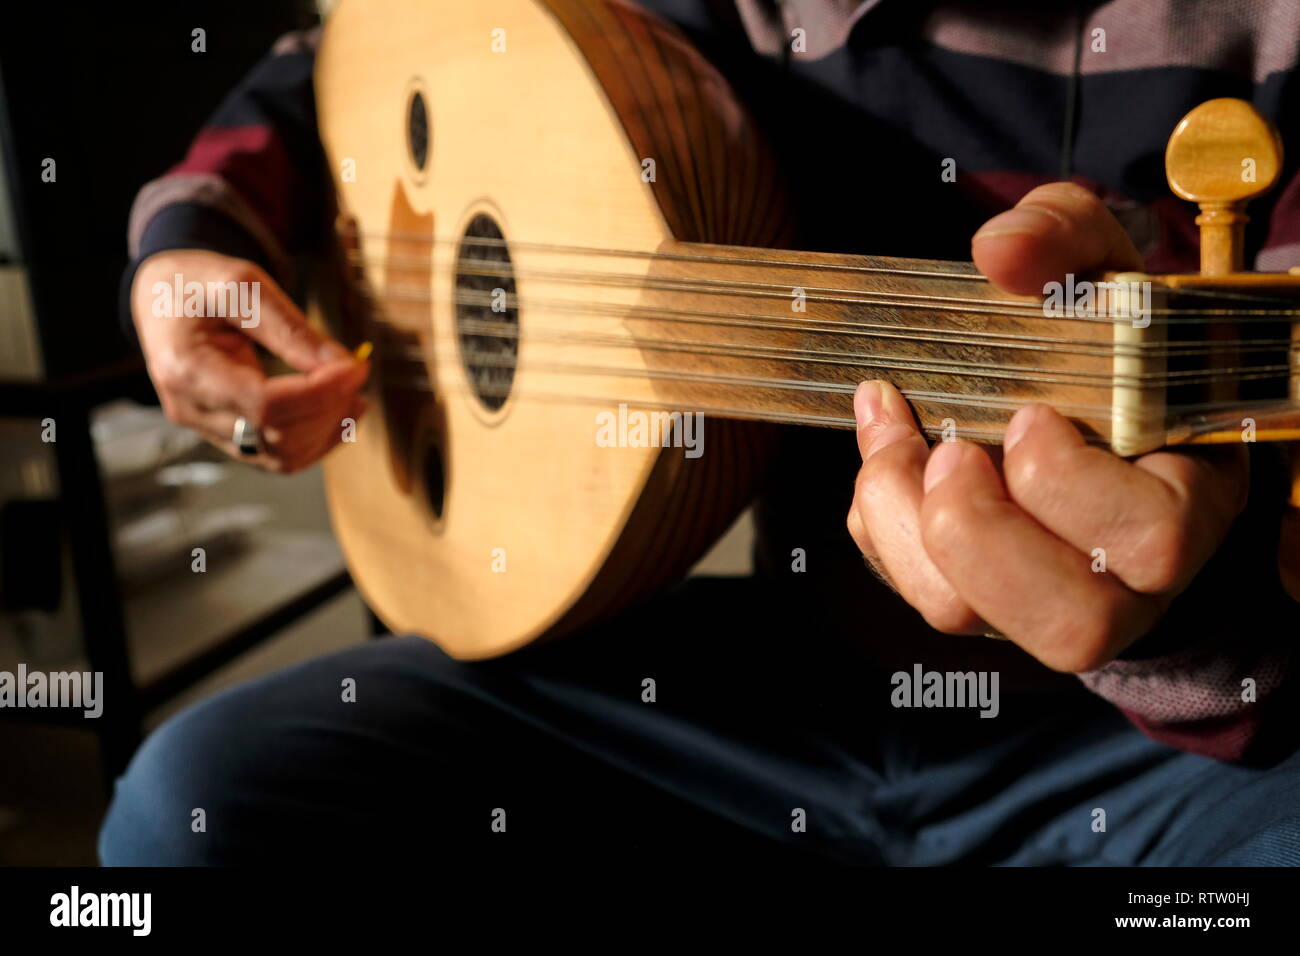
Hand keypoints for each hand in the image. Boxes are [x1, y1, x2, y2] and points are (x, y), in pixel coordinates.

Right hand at [131, 249, 368, 472]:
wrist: (162, 294)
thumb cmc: (199, 283)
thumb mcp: (243, 285)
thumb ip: (292, 329)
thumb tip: (346, 366)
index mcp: (187, 369)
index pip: (265, 406)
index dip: (320, 394)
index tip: (357, 367)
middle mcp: (192, 410)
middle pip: (277, 437)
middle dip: (329, 410)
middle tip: (357, 371)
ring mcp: (206, 428)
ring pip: (281, 456)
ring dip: (327, 431)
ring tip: (356, 394)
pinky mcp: (225, 434)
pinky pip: (277, 455)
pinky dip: (315, 439)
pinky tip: (339, 411)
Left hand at [845, 183, 1249, 671]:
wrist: (1075, 378)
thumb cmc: (1100, 332)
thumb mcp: (1095, 265)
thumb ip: (1063, 238)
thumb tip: (1001, 251)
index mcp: (1181, 497)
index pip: (1152, 539)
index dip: (1071, 488)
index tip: (1029, 415)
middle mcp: (1121, 574)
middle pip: (1072, 623)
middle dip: (983, 531)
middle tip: (953, 449)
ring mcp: (1038, 592)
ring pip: (969, 617)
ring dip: (909, 529)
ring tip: (901, 445)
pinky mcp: (974, 594)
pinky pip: (912, 588)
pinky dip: (877, 523)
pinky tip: (886, 455)